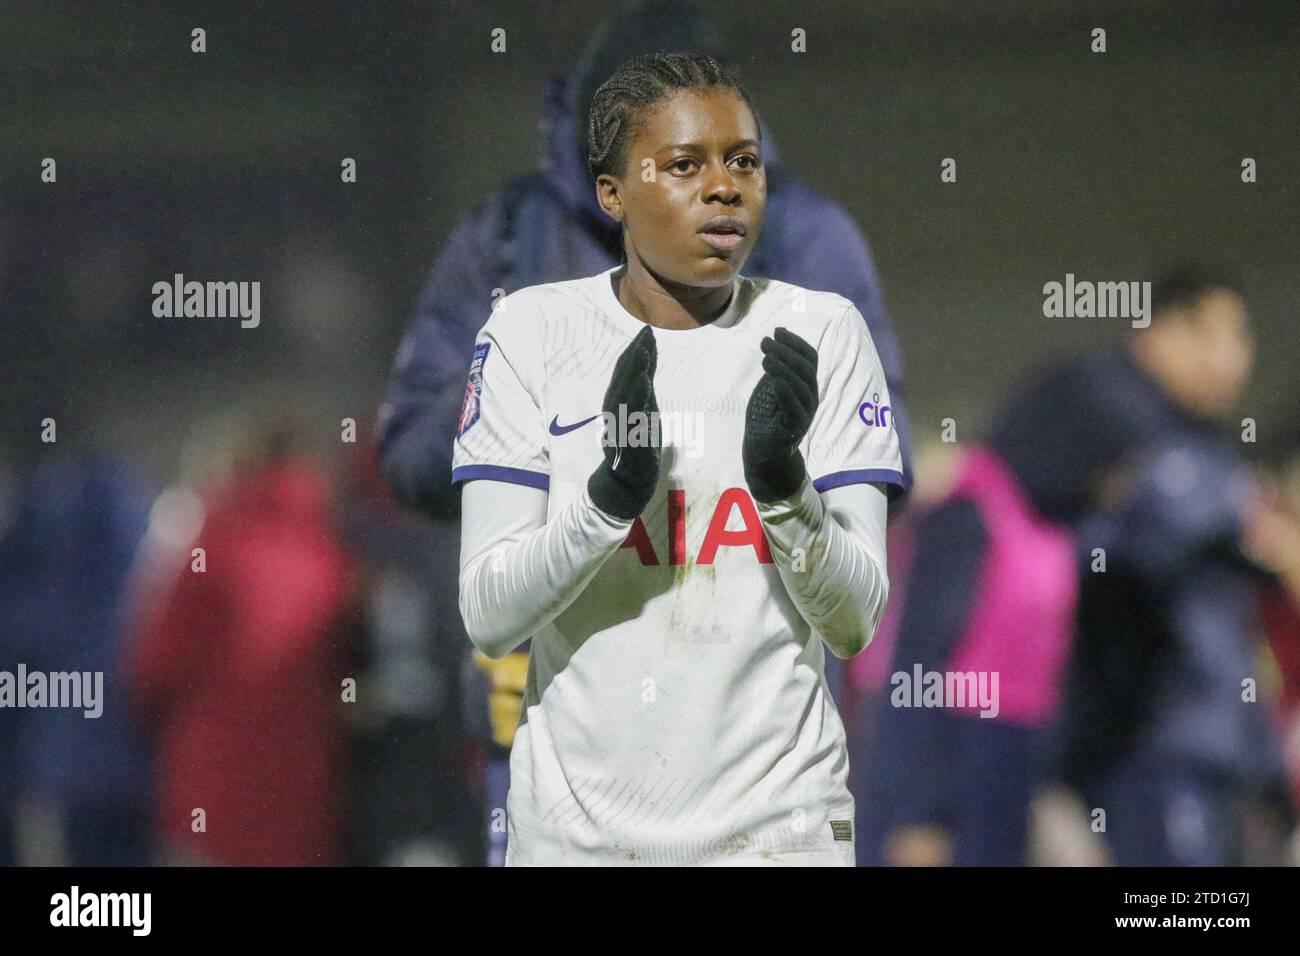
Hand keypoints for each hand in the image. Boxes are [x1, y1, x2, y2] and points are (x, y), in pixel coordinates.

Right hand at [587, 325, 660, 518]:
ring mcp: (620, 428)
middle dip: (635, 356)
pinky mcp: (628, 444)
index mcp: (620, 404)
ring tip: (644, 354)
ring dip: (633, 375)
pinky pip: (631, 420)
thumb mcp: (645, 414)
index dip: (636, 351)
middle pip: (623, 380)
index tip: (647, 330)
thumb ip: (645, 390)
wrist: (627, 485)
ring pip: (624, 397)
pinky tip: (644, 387)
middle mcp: (615, 413)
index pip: (626, 373)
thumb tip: (649, 363)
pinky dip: (636, 403)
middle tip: (646, 333)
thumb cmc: (637, 449)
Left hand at [743, 326, 817, 501]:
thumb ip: (777, 363)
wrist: (763, 448)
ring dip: (783, 368)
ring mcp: (805, 412)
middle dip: (786, 351)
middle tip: (765, 342)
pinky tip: (774, 381)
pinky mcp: (795, 427)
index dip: (796, 342)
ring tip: (765, 359)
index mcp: (806, 384)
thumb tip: (777, 334)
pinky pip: (795, 408)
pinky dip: (786, 392)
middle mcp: (810, 396)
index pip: (810, 357)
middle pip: (806, 368)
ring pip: (801, 385)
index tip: (777, 331)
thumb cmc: (766, 414)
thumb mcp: (771, 382)